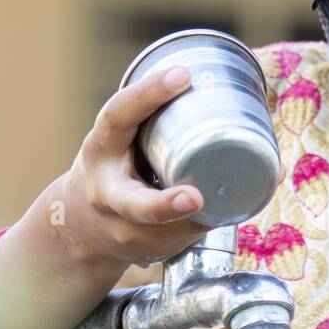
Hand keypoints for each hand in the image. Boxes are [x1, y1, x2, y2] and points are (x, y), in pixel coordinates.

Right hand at [59, 67, 285, 267]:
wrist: (78, 224)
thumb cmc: (113, 167)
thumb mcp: (118, 138)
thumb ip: (151, 115)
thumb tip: (214, 77)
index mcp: (100, 150)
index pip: (117, 117)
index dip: (147, 95)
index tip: (182, 76)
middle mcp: (106, 194)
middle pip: (134, 206)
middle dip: (165, 205)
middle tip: (196, 197)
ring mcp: (123, 231)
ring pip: (168, 233)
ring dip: (206, 218)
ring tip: (250, 190)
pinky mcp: (144, 252)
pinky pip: (184, 242)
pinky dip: (213, 225)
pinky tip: (241, 207)